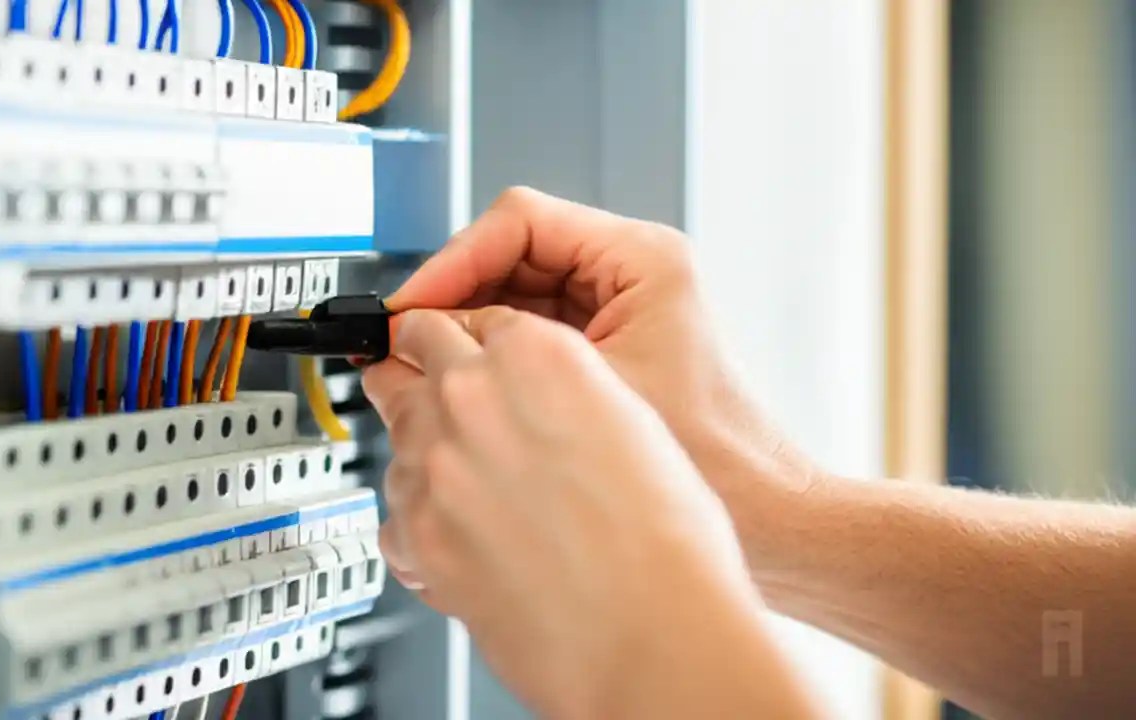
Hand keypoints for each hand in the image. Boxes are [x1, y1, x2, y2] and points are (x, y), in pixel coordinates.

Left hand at [362, 308, 778, 718]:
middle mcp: (475, 398)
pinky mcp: (415, 534)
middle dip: (421, 366)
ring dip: (421, 444)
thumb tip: (531, 395)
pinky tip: (461, 532)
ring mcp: (436, 466)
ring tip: (469, 480)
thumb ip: (563, 391)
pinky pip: (393, 507)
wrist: (654, 637)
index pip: (472, 316)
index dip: (467, 333)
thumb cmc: (666, 544)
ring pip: (396, 430)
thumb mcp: (633, 426)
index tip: (460, 344)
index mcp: (539, 357)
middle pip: (412, 355)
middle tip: (428, 381)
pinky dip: (417, 516)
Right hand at [390, 187, 820, 571]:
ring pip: (515, 294)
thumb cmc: (716, 463)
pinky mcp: (607, 347)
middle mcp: (630, 273)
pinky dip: (495, 357)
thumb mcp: (588, 394)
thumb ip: (501, 353)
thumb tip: (421, 333)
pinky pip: (532, 334)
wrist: (768, 520)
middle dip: (453, 297)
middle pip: (511, 254)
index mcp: (641, 258)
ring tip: (429, 371)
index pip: (519, 222)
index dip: (453, 261)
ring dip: (469, 329)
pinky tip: (469, 391)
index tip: (412, 306)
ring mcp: (618, 310)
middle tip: (403, 342)